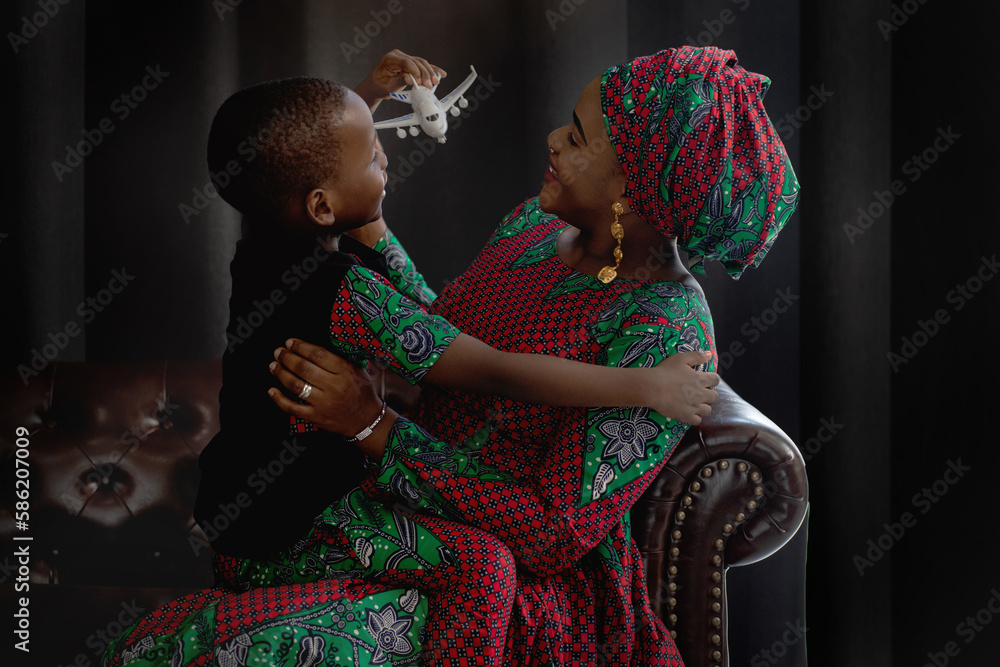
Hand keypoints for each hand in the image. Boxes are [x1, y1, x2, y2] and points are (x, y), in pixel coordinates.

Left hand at [267, 338, 383, 437]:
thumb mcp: (358, 370)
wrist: (366, 419)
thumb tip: (315, 347)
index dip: (301, 346)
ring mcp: (324, 403)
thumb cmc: (362, 393)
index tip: (290, 342)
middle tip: (279, 352)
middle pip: (304, 368)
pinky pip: (293, 408)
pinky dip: (279, 399)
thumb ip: (340, 358)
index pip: (318, 354)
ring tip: (274, 365)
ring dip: (281, 374)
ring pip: (296, 385)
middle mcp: (334, 387)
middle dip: (287, 357)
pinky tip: (272, 390)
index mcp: (345, 372)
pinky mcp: (316, 417)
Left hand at [354, 49, 446, 109]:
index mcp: (390, 58)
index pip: (406, 62)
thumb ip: (400, 81)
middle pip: (416, 62)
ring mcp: (405, 58)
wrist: (376, 86)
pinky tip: (440, 73)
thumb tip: (411, 79)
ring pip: (421, 63)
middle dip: (424, 74)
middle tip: (429, 85)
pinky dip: (431, 70)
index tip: (420, 82)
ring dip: (430, 73)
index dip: (415, 72)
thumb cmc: (379, 86)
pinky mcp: (410, 63)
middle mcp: (398, 55)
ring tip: (436, 82)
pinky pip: (422, 66)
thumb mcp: (388, 86)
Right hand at [651, 350, 719, 425]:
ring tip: (695, 404)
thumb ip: (696, 356)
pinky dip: (695, 418)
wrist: (653, 388)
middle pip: (715, 397)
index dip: (713, 380)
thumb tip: (709, 354)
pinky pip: (697, 421)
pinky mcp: (686, 416)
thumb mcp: (680, 359)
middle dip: (710, 395)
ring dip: (703, 407)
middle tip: (700, 393)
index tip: (707, 380)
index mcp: (700, 379)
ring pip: (708, 410)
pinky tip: (690, 414)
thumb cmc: (665, 371)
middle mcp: (700, 394)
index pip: (715, 380)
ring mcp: (694, 407)